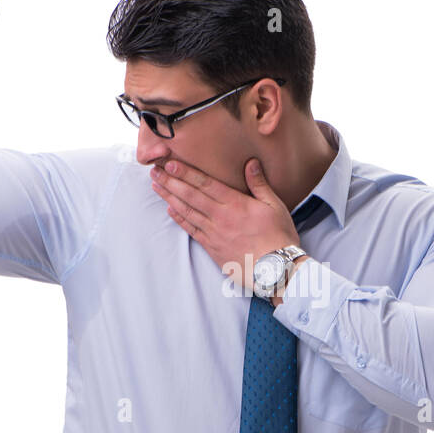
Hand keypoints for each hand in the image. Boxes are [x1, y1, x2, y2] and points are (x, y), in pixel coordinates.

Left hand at [151, 157, 299, 296]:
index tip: (171, 164)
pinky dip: (180, 219)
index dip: (186, 173)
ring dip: (170, 197)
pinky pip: (192, 230)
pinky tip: (170, 210)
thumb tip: (251, 163)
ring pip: (187, 212)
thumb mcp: (274, 205)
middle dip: (171, 182)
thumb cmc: (279, 237)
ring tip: (156, 186)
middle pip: (191, 196)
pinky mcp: (212, 248)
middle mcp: (220, 217)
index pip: (206, 184)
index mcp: (235, 204)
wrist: (276, 269)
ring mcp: (214, 233)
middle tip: (154, 171)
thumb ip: (259, 184)